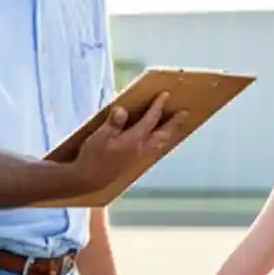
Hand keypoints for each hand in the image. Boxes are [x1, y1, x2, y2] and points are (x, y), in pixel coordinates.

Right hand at [71, 93, 185, 191]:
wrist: (88, 179)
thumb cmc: (92, 156)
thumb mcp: (99, 137)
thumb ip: (113, 123)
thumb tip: (122, 110)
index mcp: (132, 140)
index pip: (149, 121)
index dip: (158, 107)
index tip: (166, 95)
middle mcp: (139, 149)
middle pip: (162, 134)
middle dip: (173, 123)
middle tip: (184, 113)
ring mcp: (138, 156)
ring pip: (160, 143)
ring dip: (169, 133)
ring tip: (176, 126)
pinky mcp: (134, 161)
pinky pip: (154, 148)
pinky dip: (160, 141)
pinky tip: (158, 139)